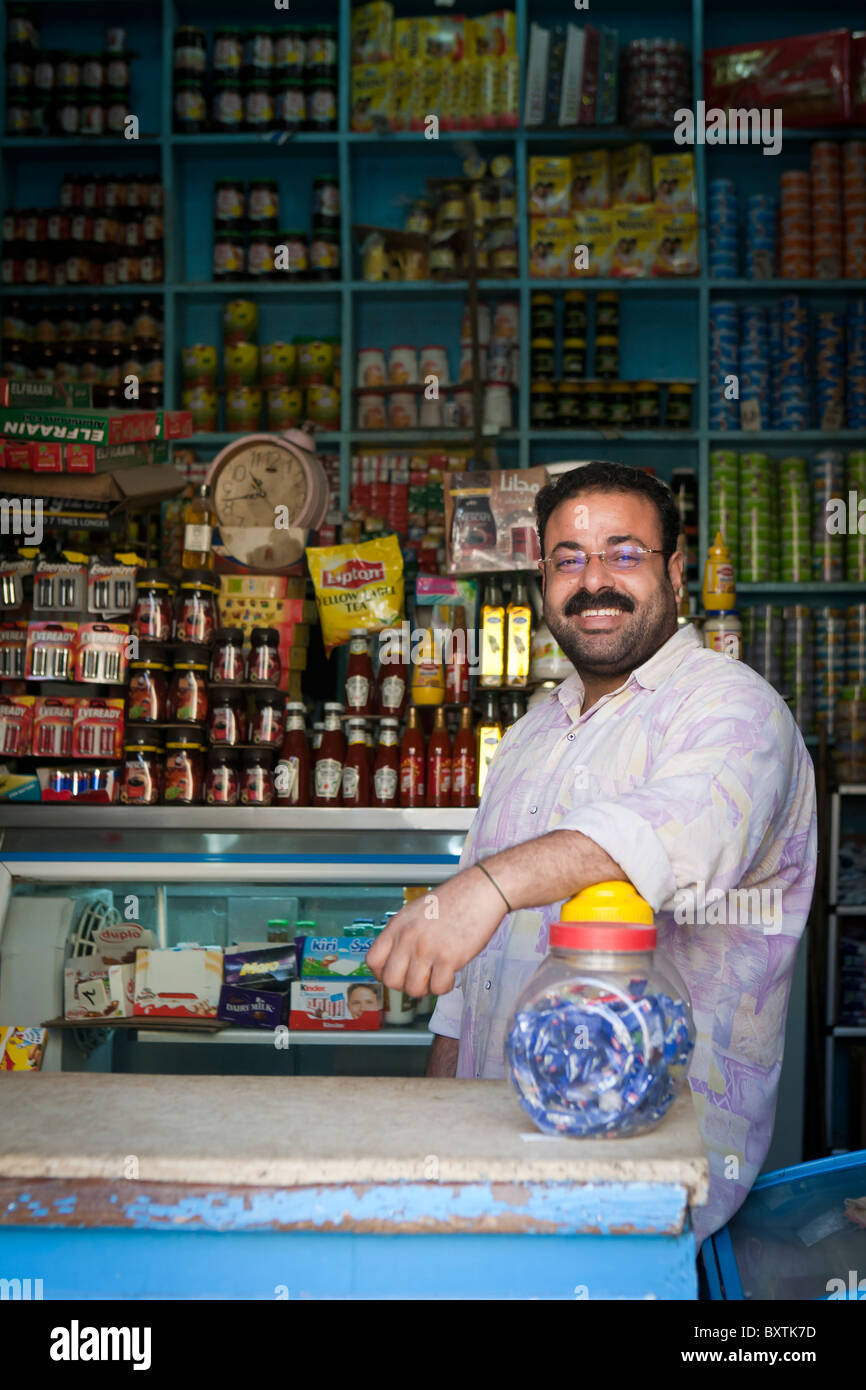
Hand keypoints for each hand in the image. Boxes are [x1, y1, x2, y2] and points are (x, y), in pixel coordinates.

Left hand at [365, 865, 506, 998]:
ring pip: (414, 989)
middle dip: (404, 985)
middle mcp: (408, 938)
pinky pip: (439, 988)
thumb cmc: (453, 900)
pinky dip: (445, 986)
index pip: (373, 961)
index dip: (382, 973)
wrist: (480, 891)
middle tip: (419, 978)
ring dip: (426, 988)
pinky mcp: (449, 958)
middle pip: (391, 980)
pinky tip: (451, 973)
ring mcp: (427, 949)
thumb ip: (402, 934)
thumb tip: (396, 958)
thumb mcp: (415, 912)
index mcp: (397, 926)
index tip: (395, 974)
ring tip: (436, 975)